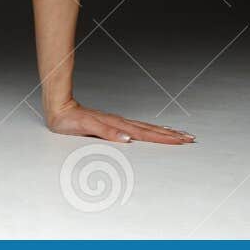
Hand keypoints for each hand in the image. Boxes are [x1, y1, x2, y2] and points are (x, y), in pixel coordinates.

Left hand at [46, 99, 194, 143]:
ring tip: (180, 134)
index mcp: (118, 126)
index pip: (147, 134)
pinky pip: (138, 127)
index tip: (182, 140)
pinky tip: (155, 131)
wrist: (59, 109)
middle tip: (190, 138)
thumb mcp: (87, 127)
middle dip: (172, 135)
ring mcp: (119, 123)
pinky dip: (151, 130)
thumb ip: (108, 133)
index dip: (165, 138)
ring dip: (164, 132)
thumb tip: (128, 139)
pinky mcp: (114, 123)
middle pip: (152, 130)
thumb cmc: (70, 121)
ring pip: (147, 128)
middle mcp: (121, 124)